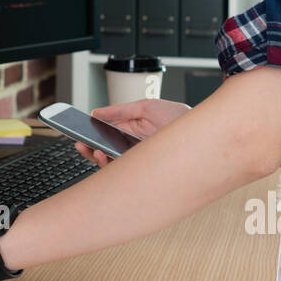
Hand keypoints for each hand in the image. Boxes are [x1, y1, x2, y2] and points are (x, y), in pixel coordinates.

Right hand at [72, 98, 191, 166]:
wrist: (201, 131)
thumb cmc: (178, 117)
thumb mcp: (146, 107)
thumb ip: (120, 109)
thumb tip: (97, 112)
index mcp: (131, 130)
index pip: (105, 134)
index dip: (91, 134)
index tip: (78, 131)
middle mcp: (132, 147)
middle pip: (104, 150)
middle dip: (89, 148)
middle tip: (80, 143)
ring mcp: (138, 160)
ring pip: (111, 163)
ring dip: (97, 157)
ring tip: (93, 149)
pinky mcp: (144, 171)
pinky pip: (122, 173)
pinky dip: (110, 166)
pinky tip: (105, 156)